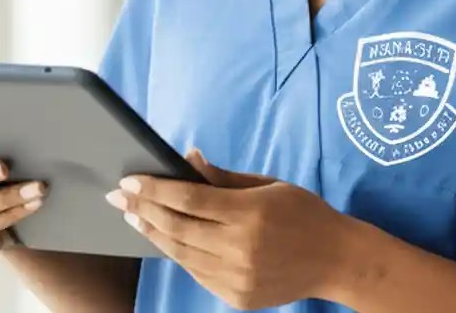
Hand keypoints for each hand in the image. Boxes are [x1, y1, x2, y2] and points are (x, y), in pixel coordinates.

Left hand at [105, 150, 354, 309]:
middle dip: (142, 210)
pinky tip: (165, 239)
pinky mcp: (236, 297)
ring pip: (181, 253)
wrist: (337, 260)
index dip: (154, 189)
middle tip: (118, 198)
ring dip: (153, 234)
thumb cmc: (304, 213)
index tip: (129, 181)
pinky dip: (178, 254)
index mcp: (250, 213)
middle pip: (177, 227)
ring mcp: (237, 277)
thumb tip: (188, 158)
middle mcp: (240, 247)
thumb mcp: (269, 184)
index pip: (188, 198)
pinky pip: (197, 273)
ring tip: (134, 218)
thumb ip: (224, 177)